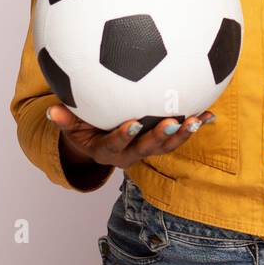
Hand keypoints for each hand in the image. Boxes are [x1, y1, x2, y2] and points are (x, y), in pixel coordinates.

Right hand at [46, 104, 214, 171]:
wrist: (97, 142)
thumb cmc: (82, 128)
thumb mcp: (70, 126)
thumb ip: (64, 119)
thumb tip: (51, 110)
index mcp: (107, 150)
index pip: (115, 146)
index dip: (124, 137)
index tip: (133, 124)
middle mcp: (129, 154)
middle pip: (147, 149)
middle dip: (161, 136)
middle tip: (173, 120)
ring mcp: (146, 149)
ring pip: (166, 146)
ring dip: (183, 134)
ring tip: (198, 120)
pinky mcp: (160, 142)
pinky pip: (178, 136)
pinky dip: (194, 126)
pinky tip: (211, 114)